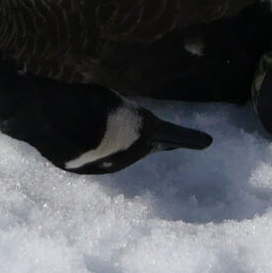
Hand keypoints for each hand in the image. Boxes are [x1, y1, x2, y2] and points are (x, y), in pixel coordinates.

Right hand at [57, 106, 214, 174]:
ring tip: (107, 129)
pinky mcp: (91, 172)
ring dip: (118, 145)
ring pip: (121, 154)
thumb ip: (123, 115)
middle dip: (158, 144)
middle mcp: (135, 152)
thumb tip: (117, 127)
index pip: (176, 135)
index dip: (191, 139)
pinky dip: (96, 150)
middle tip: (168, 143)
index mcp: (147, 130)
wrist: (62, 125)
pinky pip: (99, 158)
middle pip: (148, 147)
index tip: (208, 142)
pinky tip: (83, 139)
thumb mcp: (115, 101)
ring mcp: (113, 164)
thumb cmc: (92, 103)